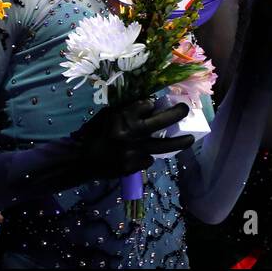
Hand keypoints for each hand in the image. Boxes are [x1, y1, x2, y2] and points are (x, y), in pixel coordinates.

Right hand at [25, 98, 193, 192]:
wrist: (82, 159)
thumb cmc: (93, 133)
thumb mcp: (107, 115)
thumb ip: (125, 110)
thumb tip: (148, 104)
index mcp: (122, 117)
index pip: (146, 105)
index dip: (151, 104)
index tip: (153, 104)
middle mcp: (131, 133)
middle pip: (162, 121)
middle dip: (177, 114)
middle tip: (185, 109)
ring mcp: (134, 151)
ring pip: (164, 146)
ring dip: (179, 142)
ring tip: (190, 139)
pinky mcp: (133, 166)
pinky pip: (148, 160)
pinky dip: (147, 156)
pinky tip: (142, 154)